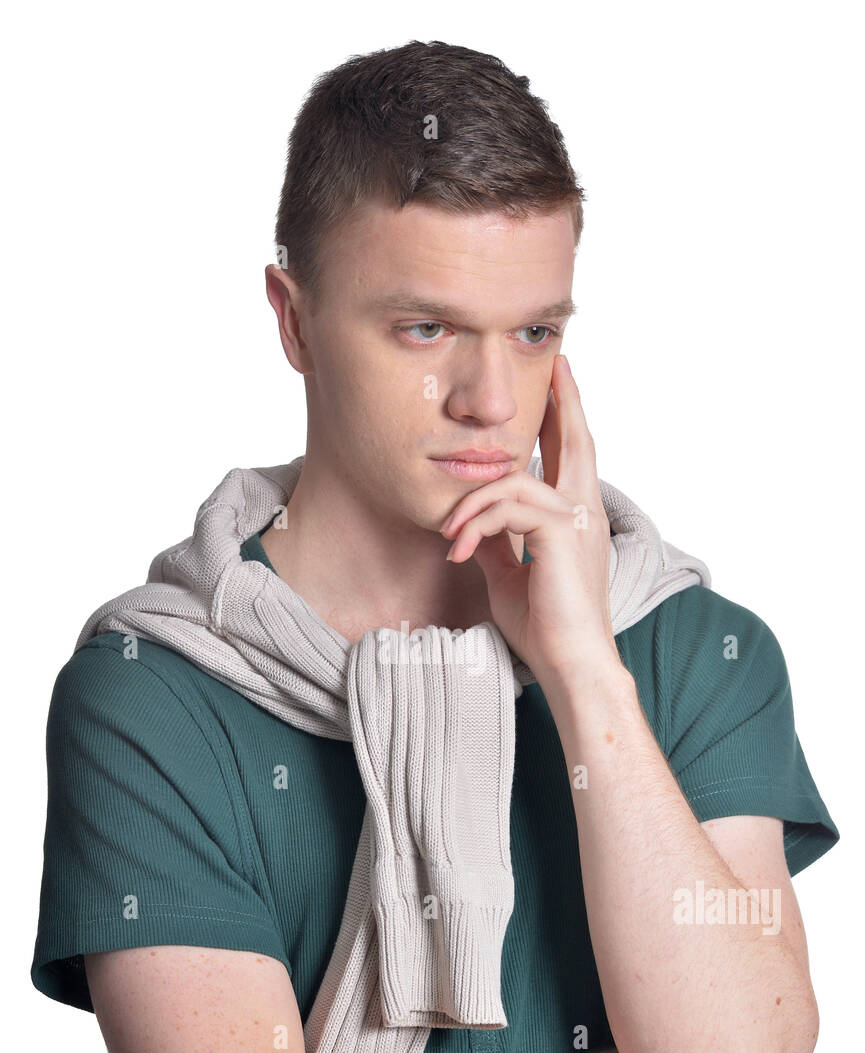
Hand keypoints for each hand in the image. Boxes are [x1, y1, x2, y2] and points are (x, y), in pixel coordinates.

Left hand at [439, 354, 620, 684]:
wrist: (571, 666)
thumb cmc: (544, 629)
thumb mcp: (509, 574)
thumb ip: (497, 539)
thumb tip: (473, 522)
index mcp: (577, 518)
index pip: (573, 457)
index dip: (566, 420)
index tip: (557, 389)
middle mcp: (586, 511)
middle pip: (577, 440)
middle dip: (564, 401)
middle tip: (557, 366)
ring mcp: (577, 519)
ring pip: (516, 479)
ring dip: (471, 503)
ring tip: (448, 536)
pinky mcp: (560, 532)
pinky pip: (507, 505)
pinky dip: (474, 523)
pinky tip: (457, 550)